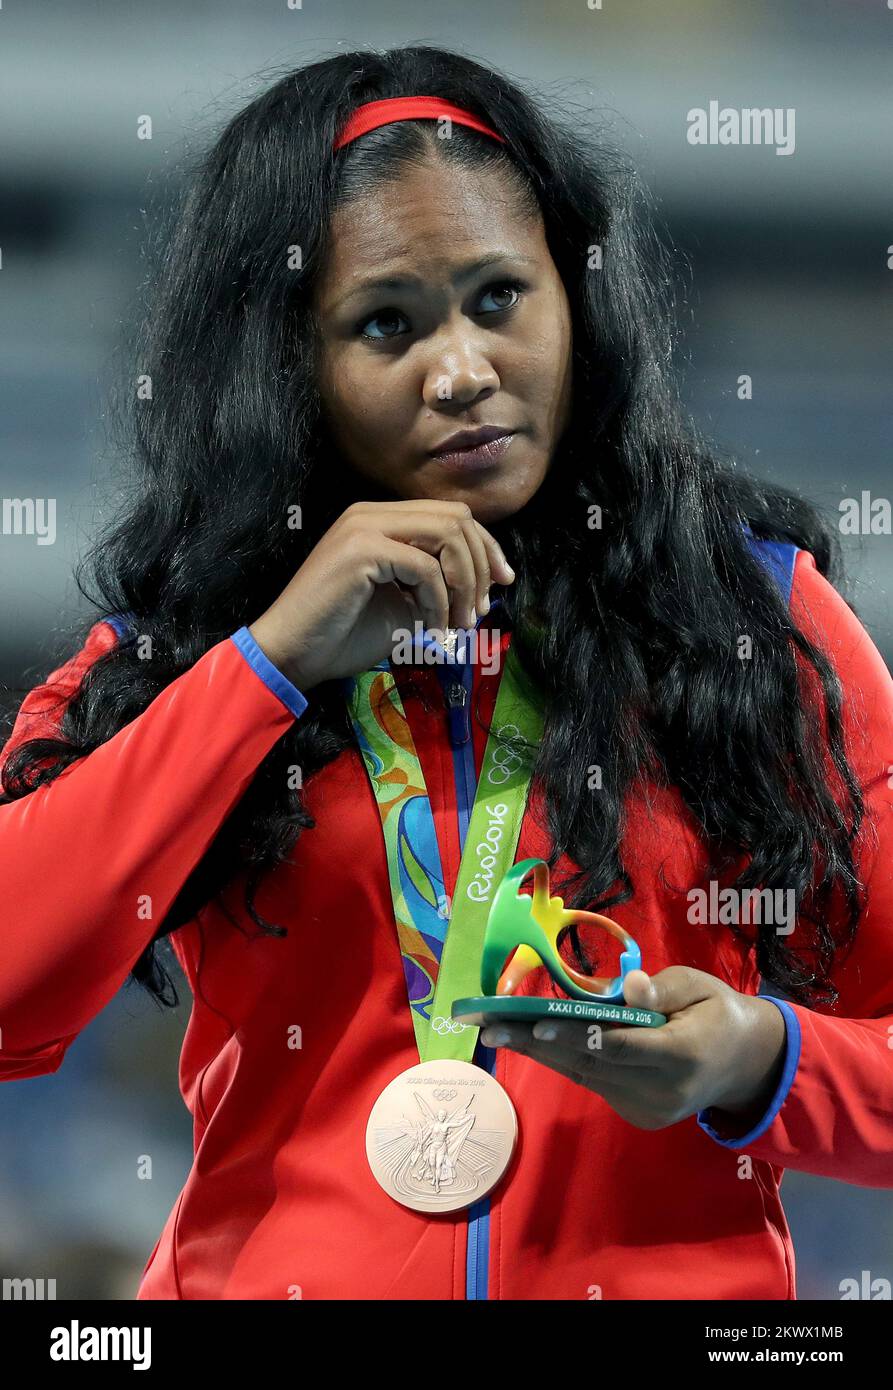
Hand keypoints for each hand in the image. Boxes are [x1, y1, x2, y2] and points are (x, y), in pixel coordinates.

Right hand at [248, 500, 514, 690]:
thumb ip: (437, 584)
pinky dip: (438, 602)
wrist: (292, 654)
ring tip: (459, 624)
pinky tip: (430, 629)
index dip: (484, 546)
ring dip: (464, 584)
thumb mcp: (402, 605)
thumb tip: (485, 584)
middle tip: (480, 610)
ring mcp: (364, 526)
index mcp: (379, 520)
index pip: (450, 515)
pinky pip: (425, 568)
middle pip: (456, 517)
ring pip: (447, 534)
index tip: (501, 583)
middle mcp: (371, 513)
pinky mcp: (361, 549)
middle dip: (482, 563)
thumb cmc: (341, 636)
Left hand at [479, 967, 787, 1131]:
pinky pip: (593, 1081)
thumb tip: (629, 988)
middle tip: (490, 1026)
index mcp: (683, 1054)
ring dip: (539, 1052)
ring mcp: (648, 1108)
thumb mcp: (698, 986)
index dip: (577, 1035)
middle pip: (590, 1063)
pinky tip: (530, 1040)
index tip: (537, 1024)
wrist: (743, 1065)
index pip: (620, 1045)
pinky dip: (563, 1059)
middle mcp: (662, 1090)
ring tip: (495, 1031)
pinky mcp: (637, 1114)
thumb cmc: (717, 1012)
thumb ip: (662, 989)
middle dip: (536, 1042)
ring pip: (584, 1075)